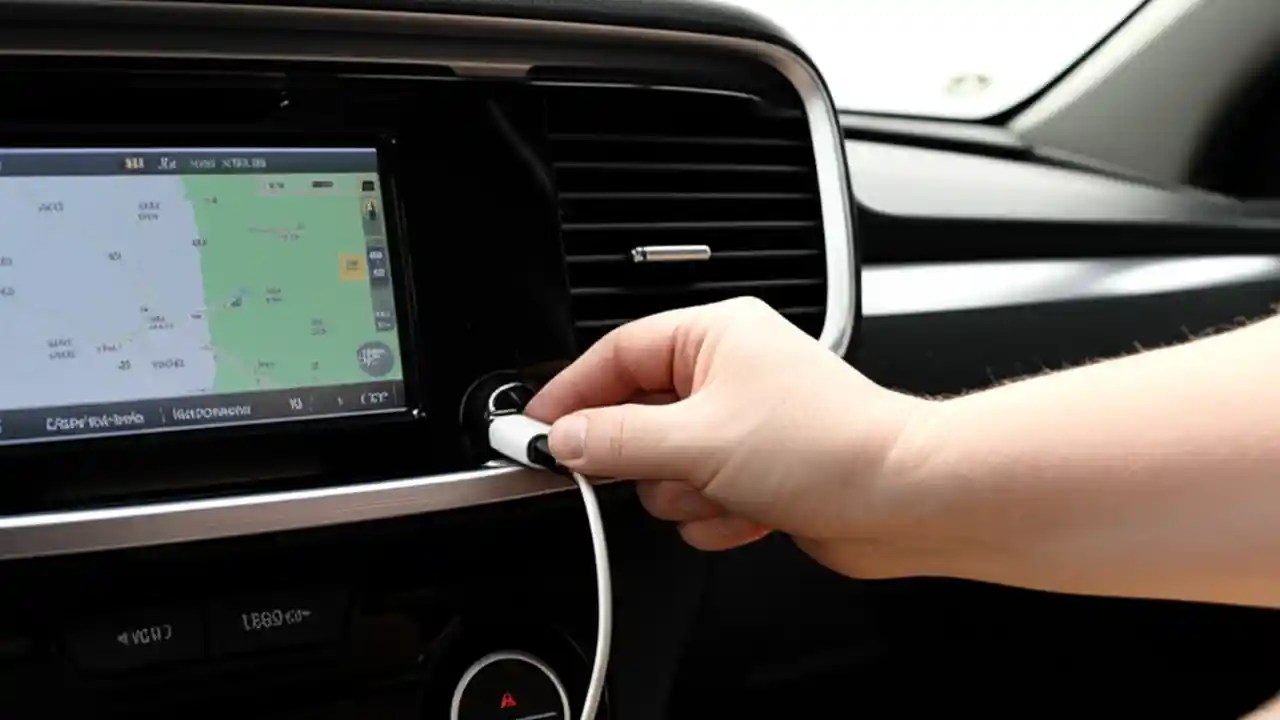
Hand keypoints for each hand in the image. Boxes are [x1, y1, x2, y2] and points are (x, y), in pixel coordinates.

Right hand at [525, 298, 937, 577]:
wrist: (904, 501)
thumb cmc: (829, 446)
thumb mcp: (698, 440)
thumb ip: (616, 440)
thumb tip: (562, 439)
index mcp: (715, 335)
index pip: (616, 355)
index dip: (571, 394)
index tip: (535, 430)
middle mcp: (729, 373)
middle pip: (637, 419)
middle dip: (650, 460)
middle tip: (662, 469)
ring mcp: (744, 425)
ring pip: (665, 469)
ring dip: (689, 494)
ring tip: (728, 490)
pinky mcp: (758, 472)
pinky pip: (700, 500)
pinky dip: (718, 516)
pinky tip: (753, 511)